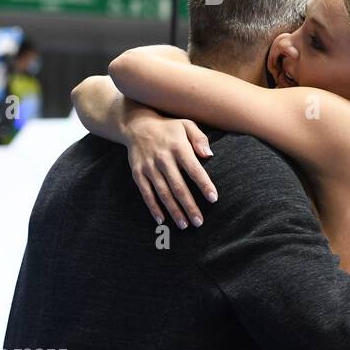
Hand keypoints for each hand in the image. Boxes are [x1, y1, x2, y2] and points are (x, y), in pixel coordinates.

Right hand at [123, 103, 215, 228]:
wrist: (136, 124)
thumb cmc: (169, 127)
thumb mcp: (187, 125)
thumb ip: (200, 138)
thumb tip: (209, 155)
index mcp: (178, 147)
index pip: (194, 169)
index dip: (204, 185)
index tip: (213, 199)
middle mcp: (163, 159)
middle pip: (178, 186)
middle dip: (189, 205)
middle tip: (199, 222)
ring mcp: (149, 167)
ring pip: (163, 193)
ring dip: (173, 210)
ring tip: (184, 225)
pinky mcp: (137, 173)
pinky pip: (146, 193)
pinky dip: (153, 207)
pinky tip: (161, 219)